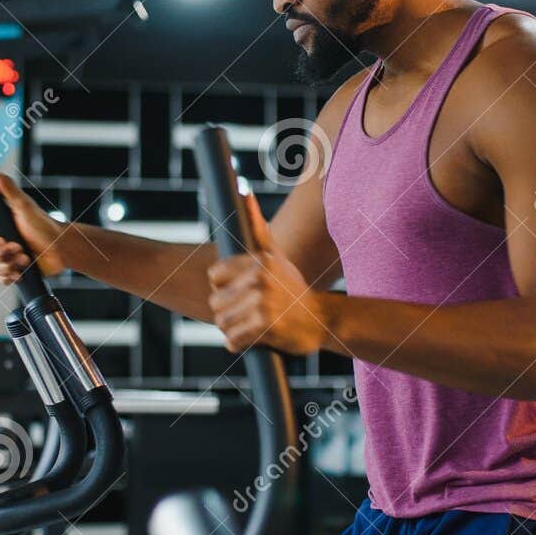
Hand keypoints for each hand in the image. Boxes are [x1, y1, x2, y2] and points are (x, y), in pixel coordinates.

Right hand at [0, 164, 66, 284]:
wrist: (62, 249)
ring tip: (26, 258)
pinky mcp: (14, 272)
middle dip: (1, 254)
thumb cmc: (44, 225)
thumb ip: (5, 187)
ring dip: (9, 265)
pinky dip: (10, 277)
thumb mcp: (23, 205)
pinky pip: (1, 279)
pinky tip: (22, 271)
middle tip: (19, 248)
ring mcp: (6, 258)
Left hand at [206, 193, 326, 354]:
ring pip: (222, 322)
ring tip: (255, 323)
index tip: (244, 291)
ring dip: (234, 329)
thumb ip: (256, 226)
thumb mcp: (275, 254)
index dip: (225, 287)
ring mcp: (262, 303)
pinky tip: (257, 337)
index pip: (214, 276)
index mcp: (258, 261)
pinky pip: (232, 341)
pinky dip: (240, 344)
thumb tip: (242, 190)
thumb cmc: (293, 288)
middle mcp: (259, 279)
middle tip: (252, 311)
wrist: (321, 321)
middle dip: (229, 311)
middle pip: (216, 302)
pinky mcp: (264, 327)